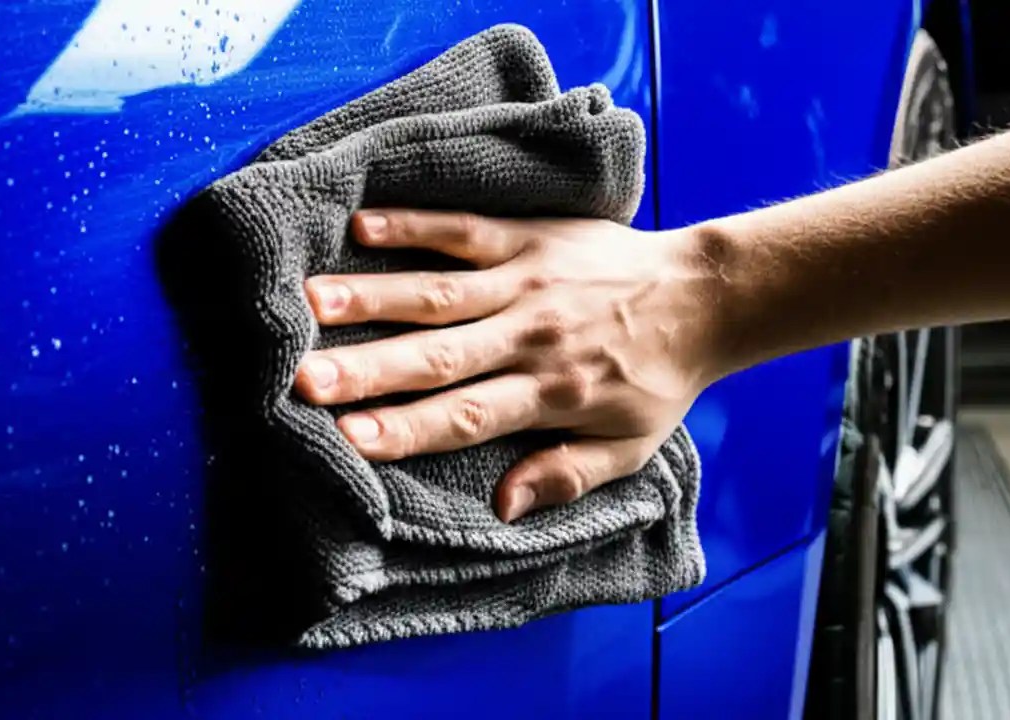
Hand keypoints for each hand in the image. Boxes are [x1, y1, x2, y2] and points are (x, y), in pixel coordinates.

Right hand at [294, 210, 726, 521]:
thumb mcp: (629, 447)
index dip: (407, 429)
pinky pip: (466, 230)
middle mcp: (531, 338)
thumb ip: (565, 475)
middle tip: (304, 375)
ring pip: (441, 292)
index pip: (467, 416)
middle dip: (370, 368)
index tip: (349, 437)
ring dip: (374, 295)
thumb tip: (502, 505)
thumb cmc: (657, 379)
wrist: (705, 295)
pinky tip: (364, 224)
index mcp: (551, 393)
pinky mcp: (530, 238)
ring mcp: (527, 282)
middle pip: (440, 356)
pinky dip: (416, 226)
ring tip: (312, 298)